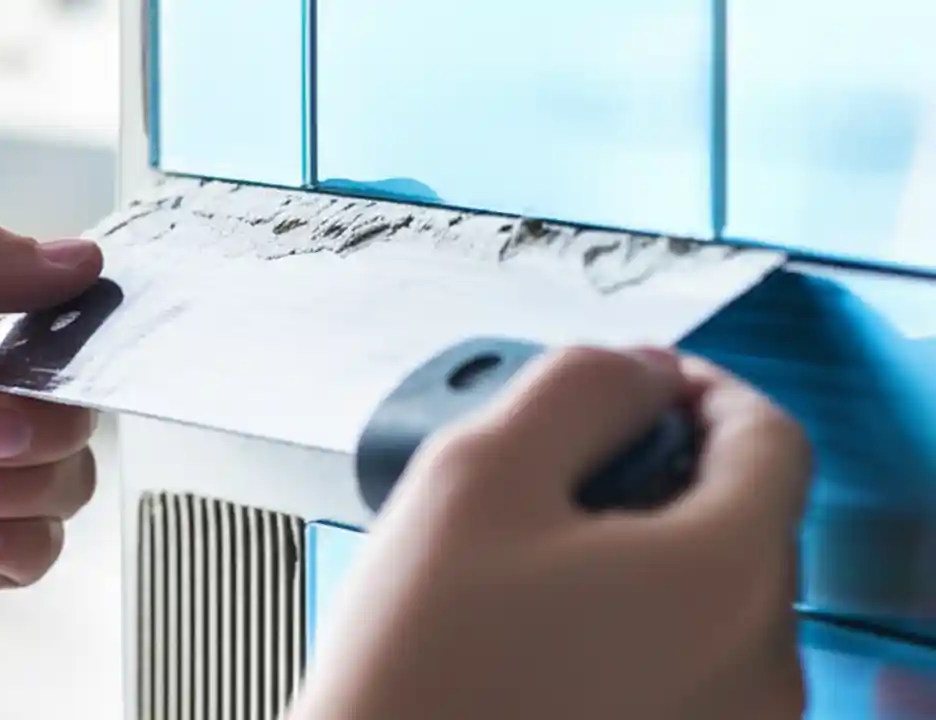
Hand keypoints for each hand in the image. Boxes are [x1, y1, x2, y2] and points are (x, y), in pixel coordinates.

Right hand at [291, 348, 811, 718]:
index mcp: (725, 579)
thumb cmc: (418, 672)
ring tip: (532, 559)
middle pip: (743, 517)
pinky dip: (634, 619)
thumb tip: (640, 371)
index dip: (698, 387)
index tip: (638, 387)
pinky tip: (543, 627)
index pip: (769, 436)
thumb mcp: (476, 475)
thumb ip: (577, 388)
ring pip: (712, 592)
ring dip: (641, 548)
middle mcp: (756, 667)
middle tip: (559, 473)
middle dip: (660, 471)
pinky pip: (688, 658)